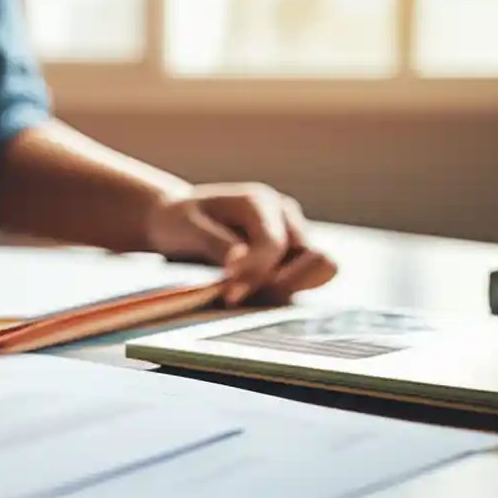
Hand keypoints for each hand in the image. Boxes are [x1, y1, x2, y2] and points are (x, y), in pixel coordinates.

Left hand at [146, 183, 336, 304]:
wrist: (178, 219)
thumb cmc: (179, 221)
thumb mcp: (188, 228)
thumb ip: (216, 243)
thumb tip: (239, 260)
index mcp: (260, 201)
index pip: (275, 245)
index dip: (255, 273)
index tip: (228, 295)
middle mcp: (285, 214)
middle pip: (314, 257)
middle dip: (282, 283)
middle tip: (239, 296)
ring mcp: (293, 233)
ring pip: (319, 270)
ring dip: (286, 289)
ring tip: (244, 294)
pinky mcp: (293, 254)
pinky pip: (308, 278)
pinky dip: (285, 290)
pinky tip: (252, 293)